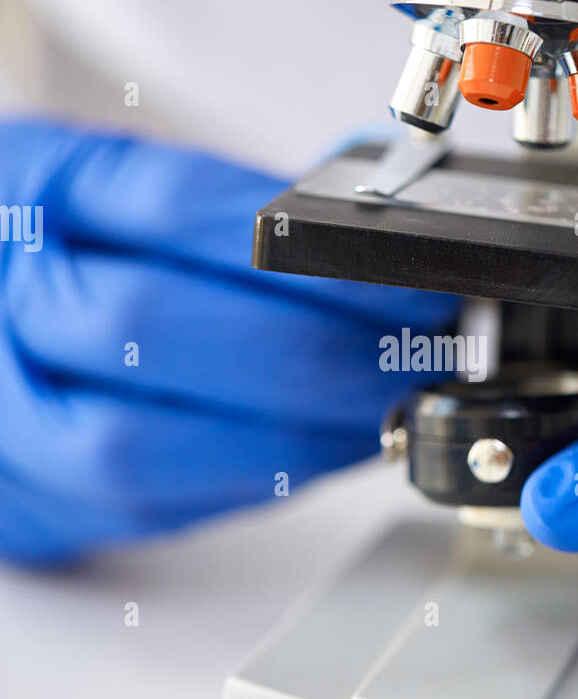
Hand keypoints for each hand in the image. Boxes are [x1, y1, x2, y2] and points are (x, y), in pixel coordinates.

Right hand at [0, 120, 456, 563]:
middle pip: (152, 323)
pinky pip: (148, 508)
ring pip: (138, 444)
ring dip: (288, 436)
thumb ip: (229, 212)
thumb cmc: (49, 252)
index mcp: (29, 189)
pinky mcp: (34, 502)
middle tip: (416, 352)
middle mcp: (0, 298)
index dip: (311, 253)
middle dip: (313, 349)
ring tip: (380, 410)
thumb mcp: (114, 190)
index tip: (413, 278)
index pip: (178, 210)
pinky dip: (255, 481)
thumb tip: (380, 244)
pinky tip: (322, 452)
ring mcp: (3, 411)